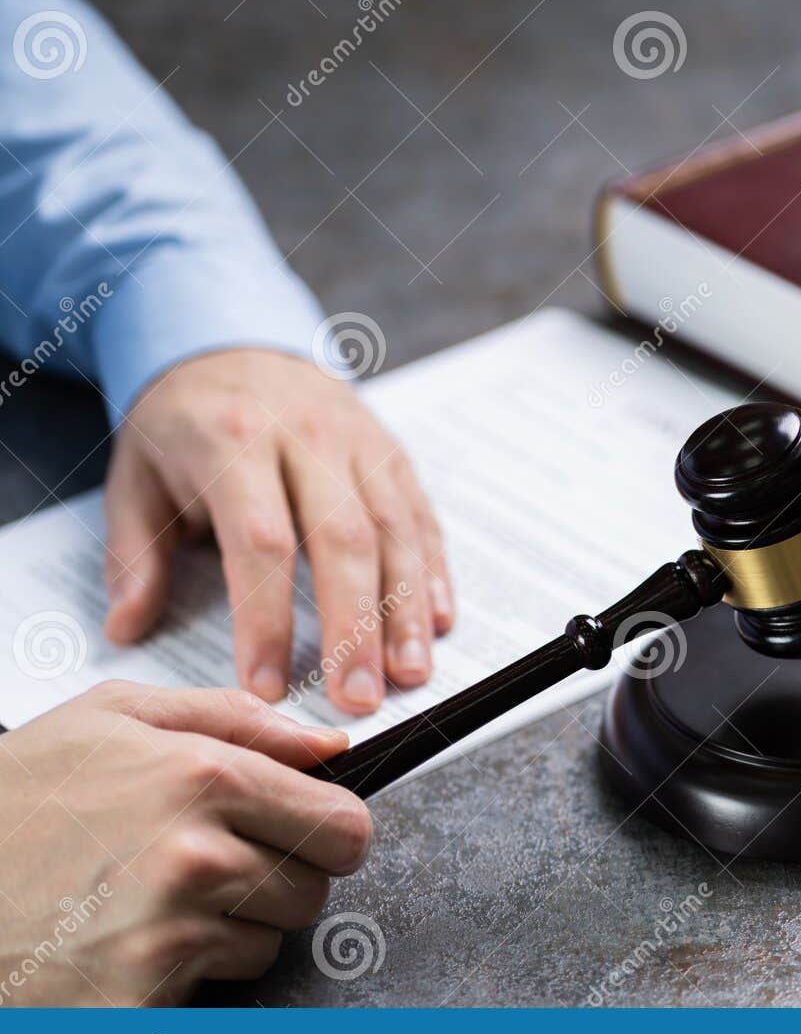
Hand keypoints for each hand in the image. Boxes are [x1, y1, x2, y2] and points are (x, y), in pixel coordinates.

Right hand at [0, 682, 369, 1005]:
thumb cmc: (11, 803)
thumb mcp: (109, 719)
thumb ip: (234, 718)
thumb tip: (328, 746)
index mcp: (201, 775)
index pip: (344, 823)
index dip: (326, 830)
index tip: (299, 832)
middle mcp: (195, 852)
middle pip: (317, 884)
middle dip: (279, 875)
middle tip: (208, 865)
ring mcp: (170, 928)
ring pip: (273, 937)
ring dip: (231, 924)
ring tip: (154, 898)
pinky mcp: (142, 993)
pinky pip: (222, 985)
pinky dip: (190, 971)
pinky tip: (130, 940)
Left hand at [103, 349, 453, 714]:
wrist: (231, 335)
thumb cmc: (182, 421)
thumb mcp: (135, 477)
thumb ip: (135, 556)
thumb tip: (128, 629)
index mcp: (233, 441)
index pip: (262, 540)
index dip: (269, 617)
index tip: (267, 686)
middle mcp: (305, 437)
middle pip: (342, 540)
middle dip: (355, 627)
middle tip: (359, 698)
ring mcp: (358, 442)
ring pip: (394, 530)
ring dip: (405, 609)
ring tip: (410, 674)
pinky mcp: (390, 452)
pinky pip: (420, 515)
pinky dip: (432, 571)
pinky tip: (438, 621)